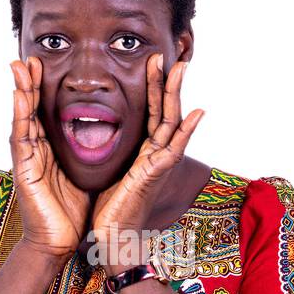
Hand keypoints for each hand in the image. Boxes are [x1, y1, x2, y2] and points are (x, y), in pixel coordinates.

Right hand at [9, 55, 90, 259]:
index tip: (48, 64)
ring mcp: (26, 159)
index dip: (45, 88)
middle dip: (29, 81)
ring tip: (20, 66)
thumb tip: (103, 139)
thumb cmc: (69, 212)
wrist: (58, 243)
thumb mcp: (83, 174)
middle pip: (30, 108)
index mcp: (49, 150)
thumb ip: (85, 155)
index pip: (46, 111)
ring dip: (20, 90)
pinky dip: (20, 115)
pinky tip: (20, 96)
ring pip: (22, 117)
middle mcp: (34, 150)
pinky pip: (21, 138)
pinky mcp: (24, 170)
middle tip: (30, 56)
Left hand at [91, 54, 204, 264]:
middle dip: (167, 83)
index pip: (152, 113)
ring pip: (171, 122)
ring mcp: (158, 164)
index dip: (153, 88)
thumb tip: (98, 132)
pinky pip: (173, 148)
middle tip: (168, 56)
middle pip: (165, 111)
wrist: (112, 237)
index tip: (152, 64)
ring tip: (180, 69)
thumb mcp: (110, 170)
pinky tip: (195, 112)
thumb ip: (113, 151)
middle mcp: (155, 154)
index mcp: (144, 152)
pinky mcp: (155, 175)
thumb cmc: (109, 209)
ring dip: (176, 94)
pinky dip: (187, 130)